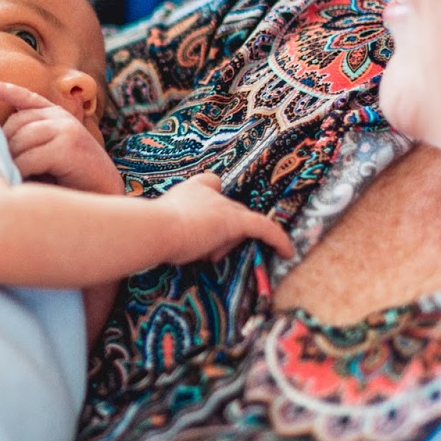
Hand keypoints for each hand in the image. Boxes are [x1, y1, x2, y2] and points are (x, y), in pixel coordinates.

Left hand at [0, 80, 121, 194]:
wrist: (105, 198)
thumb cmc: (71, 183)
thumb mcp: (48, 158)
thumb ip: (28, 145)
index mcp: (57, 116)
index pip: (26, 98)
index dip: (4, 90)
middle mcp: (61, 118)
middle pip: (15, 125)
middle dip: (5, 147)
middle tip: (3, 169)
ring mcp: (65, 129)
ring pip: (19, 141)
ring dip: (12, 163)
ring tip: (12, 179)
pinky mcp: (67, 145)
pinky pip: (28, 158)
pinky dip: (20, 172)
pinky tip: (21, 182)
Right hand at [156, 173, 294, 261]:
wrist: (155, 229)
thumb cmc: (154, 231)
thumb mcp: (166, 226)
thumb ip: (181, 227)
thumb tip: (191, 243)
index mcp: (189, 190)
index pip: (211, 184)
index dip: (215, 201)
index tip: (212, 217)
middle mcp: (209, 192)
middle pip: (228, 211)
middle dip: (220, 234)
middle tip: (204, 251)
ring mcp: (223, 206)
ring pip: (239, 224)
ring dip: (226, 243)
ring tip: (207, 255)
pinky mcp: (235, 221)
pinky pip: (264, 228)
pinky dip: (277, 239)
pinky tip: (287, 251)